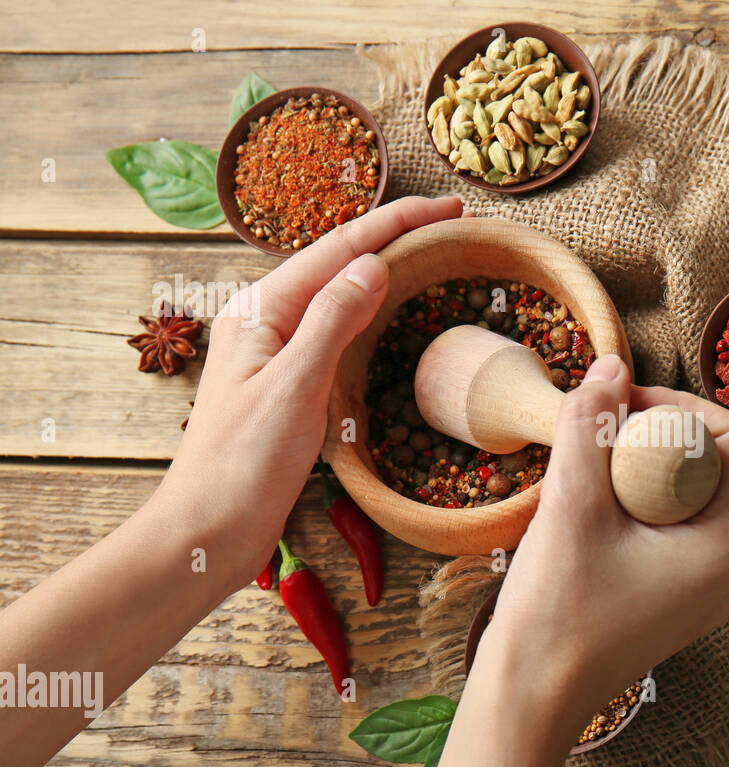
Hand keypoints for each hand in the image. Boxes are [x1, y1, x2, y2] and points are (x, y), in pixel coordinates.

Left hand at [156, 196, 462, 589]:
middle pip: (337, 261)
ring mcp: (277, 351)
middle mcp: (266, 321)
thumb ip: (333, 321)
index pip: (338, 248)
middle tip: (450, 222)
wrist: (211, 528)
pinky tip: (392, 311)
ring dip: (383, 266)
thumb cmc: (244, 463)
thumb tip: (374, 263)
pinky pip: (337, 329)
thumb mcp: (295, 386)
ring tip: (429, 251)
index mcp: (261, 310)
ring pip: (338, 292)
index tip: (448, 209)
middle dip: (393, 235)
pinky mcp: (289, 381)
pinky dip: (372, 310)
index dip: (396, 223)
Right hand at [484, 354, 728, 726]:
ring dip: (647, 467)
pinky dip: (645, 502)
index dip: (677, 406)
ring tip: (591, 475)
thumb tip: (611, 365)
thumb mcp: (569, 506)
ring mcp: (719, 586)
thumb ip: (590, 427)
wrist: (534, 697)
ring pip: (697, 491)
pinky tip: (598, 511)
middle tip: (597, 436)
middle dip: (659, 436)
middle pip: (718, 462)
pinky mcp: (692, 595)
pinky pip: (683, 522)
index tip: (617, 406)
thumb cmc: (554, 614)